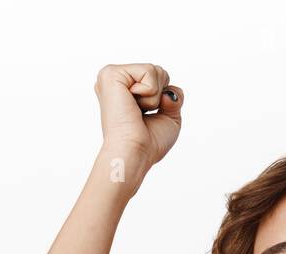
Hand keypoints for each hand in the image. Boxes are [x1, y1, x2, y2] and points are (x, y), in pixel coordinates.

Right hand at [93, 63, 183, 178]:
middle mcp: (115, 81)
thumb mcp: (170, 117)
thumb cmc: (148, 143)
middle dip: (159, 95)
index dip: (163, 99)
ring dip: (154, 96)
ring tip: (136, 111)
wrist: (135, 152)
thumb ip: (174, 97)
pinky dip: (150, 92)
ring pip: (155, 70)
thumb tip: (168, 92)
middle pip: (159, 72)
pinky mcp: (111, 74)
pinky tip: (133, 105)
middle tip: (141, 114)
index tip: (145, 118)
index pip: (158, 80)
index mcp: (125, 90)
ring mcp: (110, 76)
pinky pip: (148, 70)